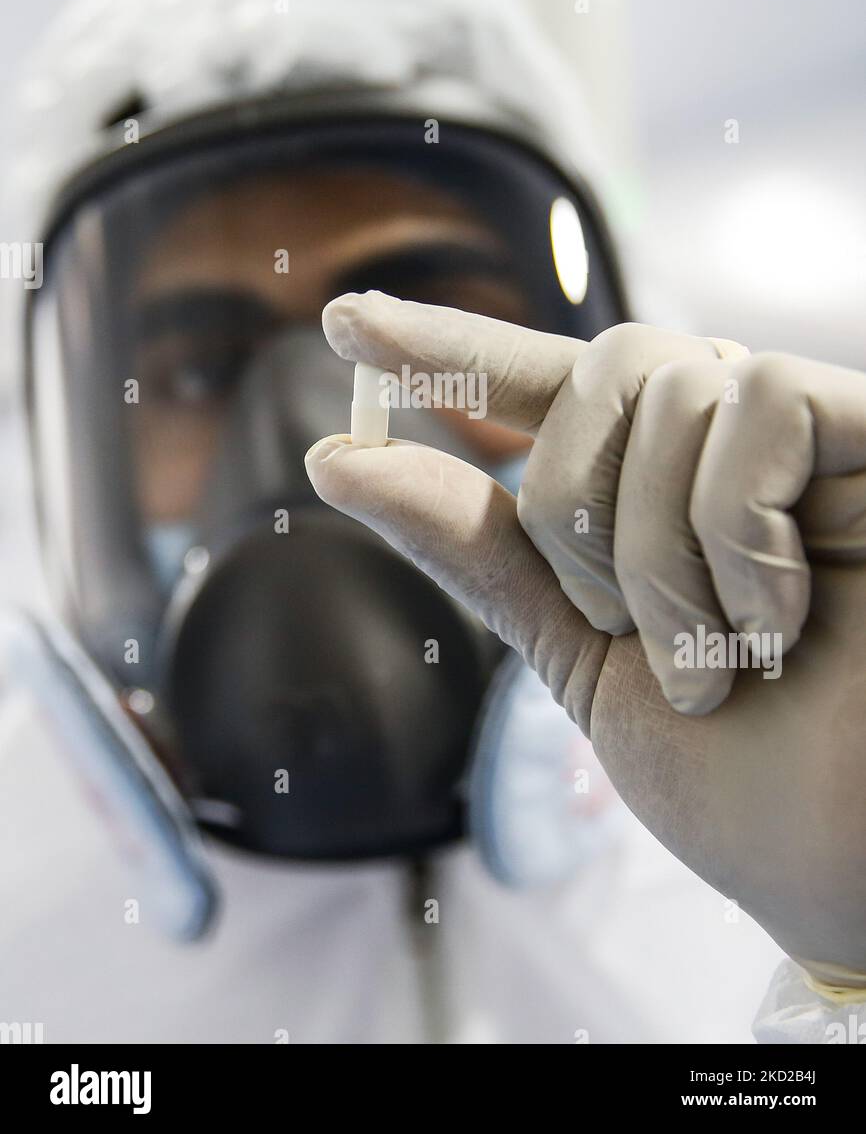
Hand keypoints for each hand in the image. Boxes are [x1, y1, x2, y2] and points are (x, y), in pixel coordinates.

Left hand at [306, 292, 865, 987]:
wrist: (857, 865)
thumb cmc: (744, 777)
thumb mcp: (581, 658)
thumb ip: (482, 550)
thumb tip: (341, 455)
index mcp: (661, 495)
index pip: (546, 386)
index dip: (452, 347)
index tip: (343, 325)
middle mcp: (732, 450)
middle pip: (598, 372)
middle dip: (570, 507)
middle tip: (619, 631)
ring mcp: (810, 442)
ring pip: (665, 387)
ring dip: (655, 551)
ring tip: (715, 662)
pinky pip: (763, 402)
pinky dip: (737, 525)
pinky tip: (778, 618)